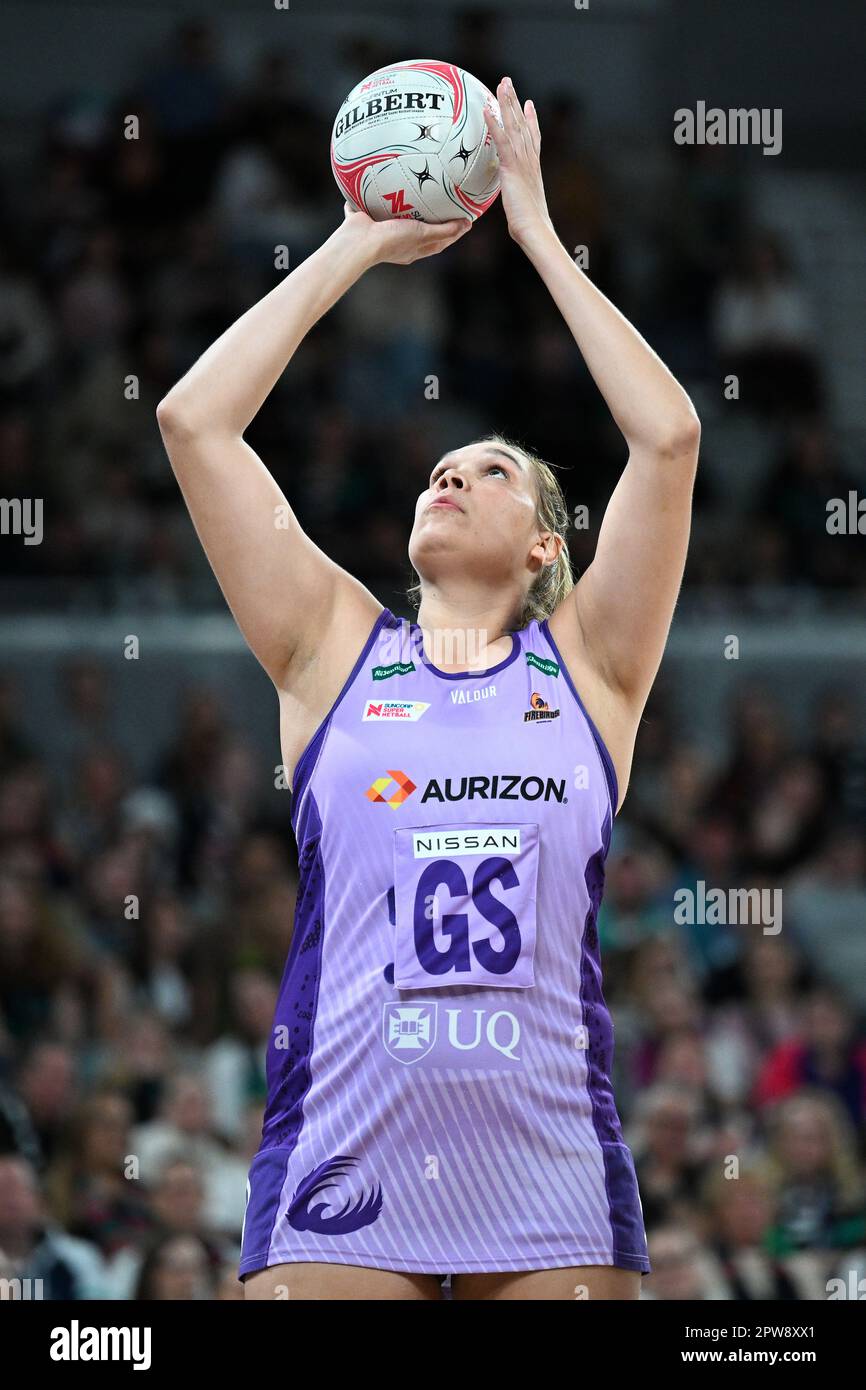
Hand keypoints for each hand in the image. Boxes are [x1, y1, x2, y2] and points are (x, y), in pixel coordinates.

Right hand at [338, 200, 471, 266]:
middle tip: (442, 199)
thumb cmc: (392, 240)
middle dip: (430, 217)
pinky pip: (371, 203)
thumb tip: (466, 224)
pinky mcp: (364, 218)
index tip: (463, 218)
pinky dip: (376, 193)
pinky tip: (381, 178)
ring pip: (394, 215)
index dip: (452, 232)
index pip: (437, 241)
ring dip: (403, 204)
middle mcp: (398, 242)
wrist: (358, 241)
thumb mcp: (423, 234)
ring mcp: (380, 230)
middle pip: (419, 229)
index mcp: (412, 249)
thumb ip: (444, 231)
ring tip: (413, 187)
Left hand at [483, 77, 554, 247]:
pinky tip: (487, 110)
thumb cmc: (529, 226)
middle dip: (516, 102)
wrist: (534, 229)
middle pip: (523, 124)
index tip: (528, 104)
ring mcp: (523, 161)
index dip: (531, 120)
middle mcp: (530, 159)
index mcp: (533, 167)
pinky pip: (502, 141)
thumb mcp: (522, 208)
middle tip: (509, 83)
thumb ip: (516, 199)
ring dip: (507, 103)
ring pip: (514, 126)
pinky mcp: (513, 167)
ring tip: (502, 84)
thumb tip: (513, 208)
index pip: (533, 138)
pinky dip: (495, 125)